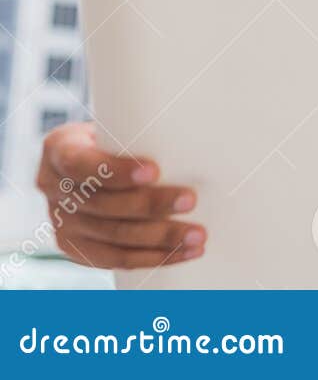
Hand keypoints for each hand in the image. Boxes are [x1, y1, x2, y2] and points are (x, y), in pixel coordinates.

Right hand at [35, 122, 205, 268]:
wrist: (94, 160)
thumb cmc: (118, 134)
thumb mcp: (119, 122)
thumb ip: (141, 127)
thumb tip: (200, 130)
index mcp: (60, 149)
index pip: (81, 164)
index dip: (116, 171)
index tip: (154, 171)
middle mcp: (53, 187)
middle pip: (102, 204)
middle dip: (150, 205)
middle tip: (191, 200)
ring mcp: (60, 221)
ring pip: (113, 236)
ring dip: (160, 237)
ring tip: (198, 235)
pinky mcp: (74, 247)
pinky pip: (115, 259)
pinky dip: (153, 257)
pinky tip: (184, 253)